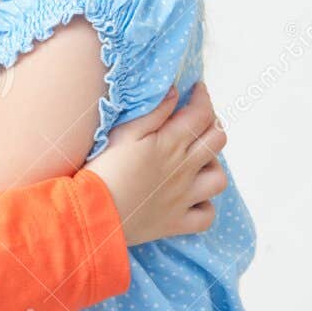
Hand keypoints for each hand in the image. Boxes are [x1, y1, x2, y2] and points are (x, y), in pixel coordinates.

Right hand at [87, 83, 227, 244]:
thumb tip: (175, 93)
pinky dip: (204, 206)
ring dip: (213, 166)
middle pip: (217, 141)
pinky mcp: (177, 222)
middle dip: (212, 125)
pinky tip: (193, 198)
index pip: (201, 115)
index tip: (198, 89)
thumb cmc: (102, 170)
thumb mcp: (122, 134)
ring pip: (219, 179)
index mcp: (170, 144)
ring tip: (198, 161)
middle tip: (198, 120)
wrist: (92, 212)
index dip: (203, 98)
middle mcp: (184, 170)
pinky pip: (206, 216)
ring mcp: (184, 198)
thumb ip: (152, 113)